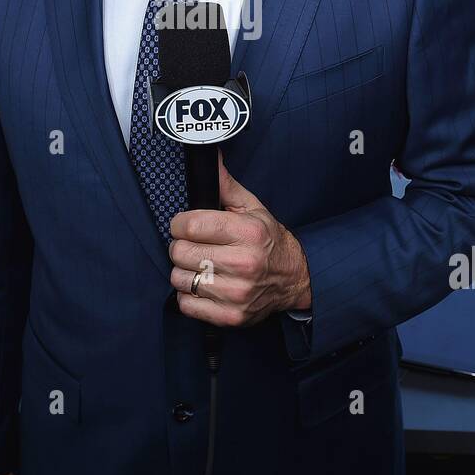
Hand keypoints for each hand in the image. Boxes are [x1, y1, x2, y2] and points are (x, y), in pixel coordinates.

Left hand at [169, 154, 310, 327]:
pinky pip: (187, 304)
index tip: (185, 225)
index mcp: (248, 232)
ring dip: (184, 272)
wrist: (294, 279)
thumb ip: (226, 186)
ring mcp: (237, 293)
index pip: (190, 225)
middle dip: (181, 246)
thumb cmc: (269, 242)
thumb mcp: (253, 208)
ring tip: (200, 266)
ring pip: (180, 278)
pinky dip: (189, 296)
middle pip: (180, 251)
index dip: (180, 223)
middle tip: (195, 246)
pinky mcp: (230, 316)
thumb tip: (211, 158)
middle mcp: (243, 263)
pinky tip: (203, 286)